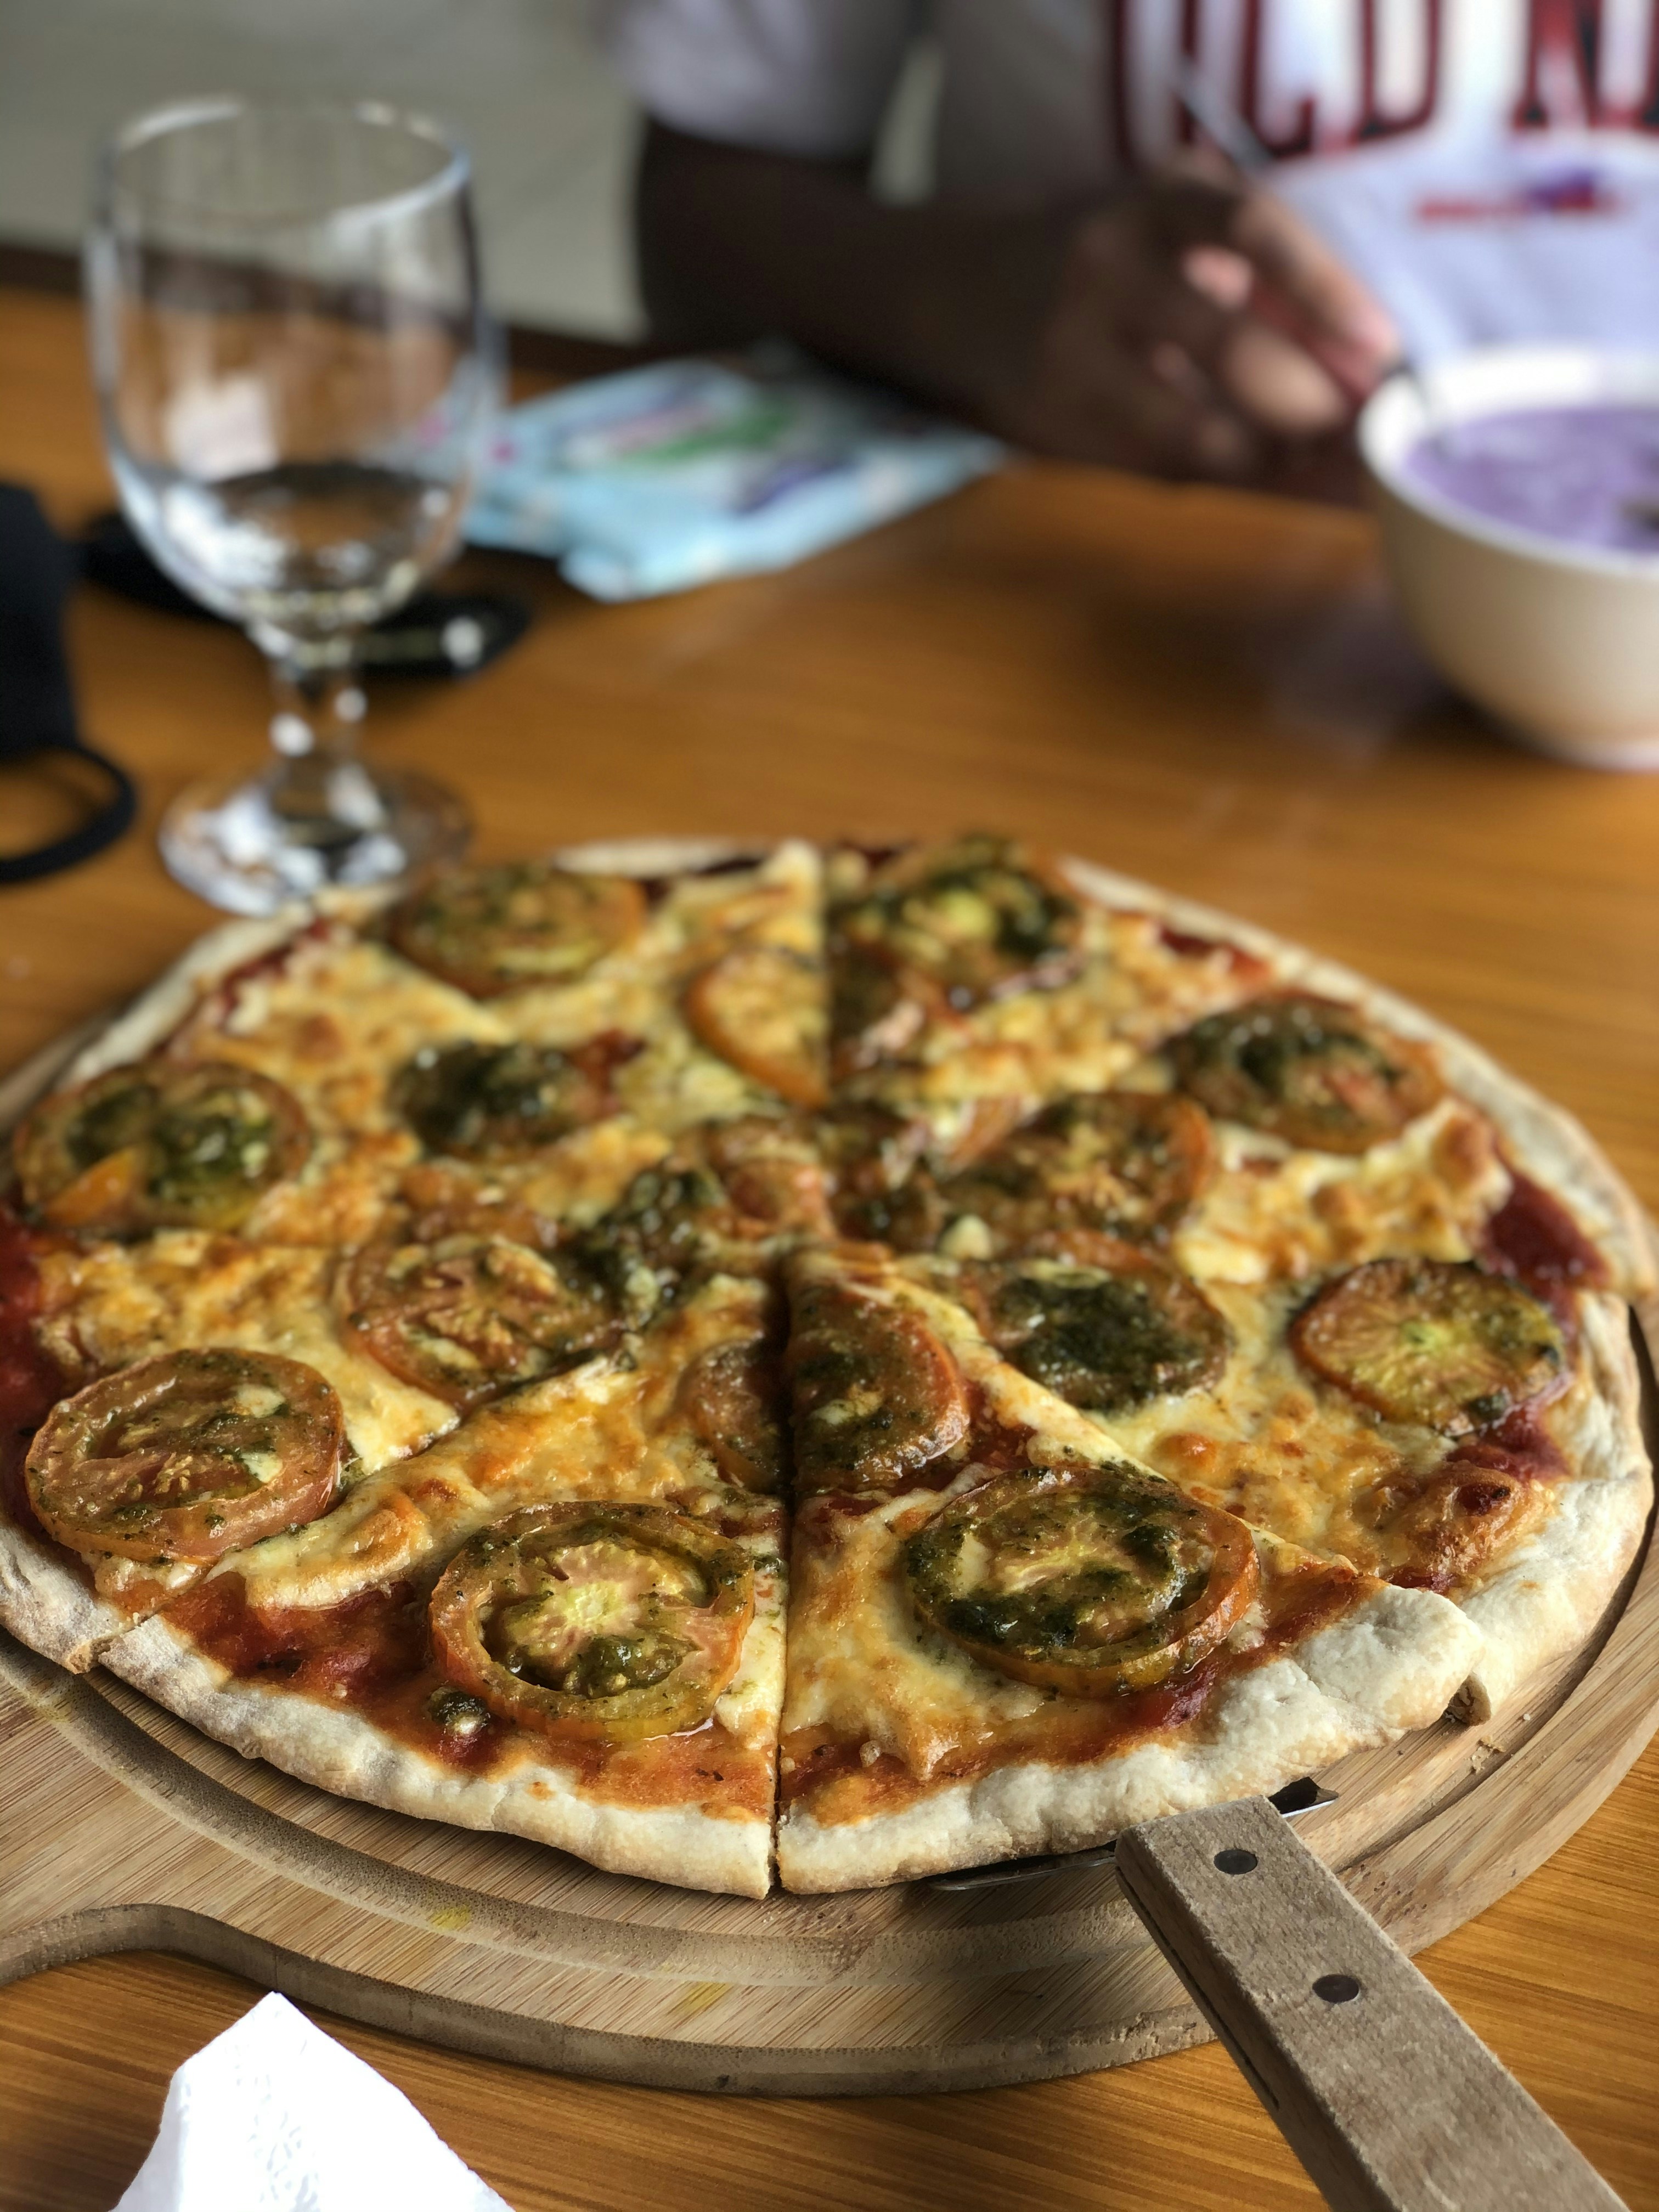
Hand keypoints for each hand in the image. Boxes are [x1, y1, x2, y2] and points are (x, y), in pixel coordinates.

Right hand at [968, 167, 1398, 482]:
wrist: (960, 291)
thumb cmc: (1114, 259)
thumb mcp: (1183, 230)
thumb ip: (1271, 287)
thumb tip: (1370, 366)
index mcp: (1154, 202)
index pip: (1252, 229)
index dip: (1323, 290)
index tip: (1382, 345)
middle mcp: (1106, 269)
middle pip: (1229, 348)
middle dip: (1311, 405)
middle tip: (1361, 433)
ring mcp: (1073, 356)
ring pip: (1195, 434)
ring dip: (1270, 460)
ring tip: (1311, 460)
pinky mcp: (1056, 428)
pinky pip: (1160, 471)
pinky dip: (1220, 476)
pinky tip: (1252, 469)